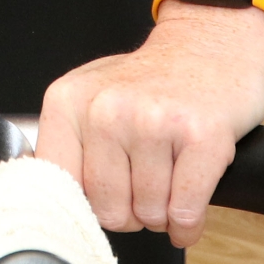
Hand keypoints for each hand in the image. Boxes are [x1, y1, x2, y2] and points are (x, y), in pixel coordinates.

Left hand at [34, 3, 263, 247]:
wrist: (206, 45)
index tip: (105, 192)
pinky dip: (190, 218)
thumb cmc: (148, 84)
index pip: (60, 191)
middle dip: (132, 210)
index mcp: (68, 101)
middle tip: (145, 175)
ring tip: (169, 168)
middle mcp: (106, 109)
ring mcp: (153, 121)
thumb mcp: (90, 98)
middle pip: (109, 211)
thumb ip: (67, 147)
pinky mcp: (201, 136)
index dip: (90, 204)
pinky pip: (185, 214)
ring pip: (150, 215)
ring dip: (164, 209)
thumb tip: (57, 206)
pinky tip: (190, 191)